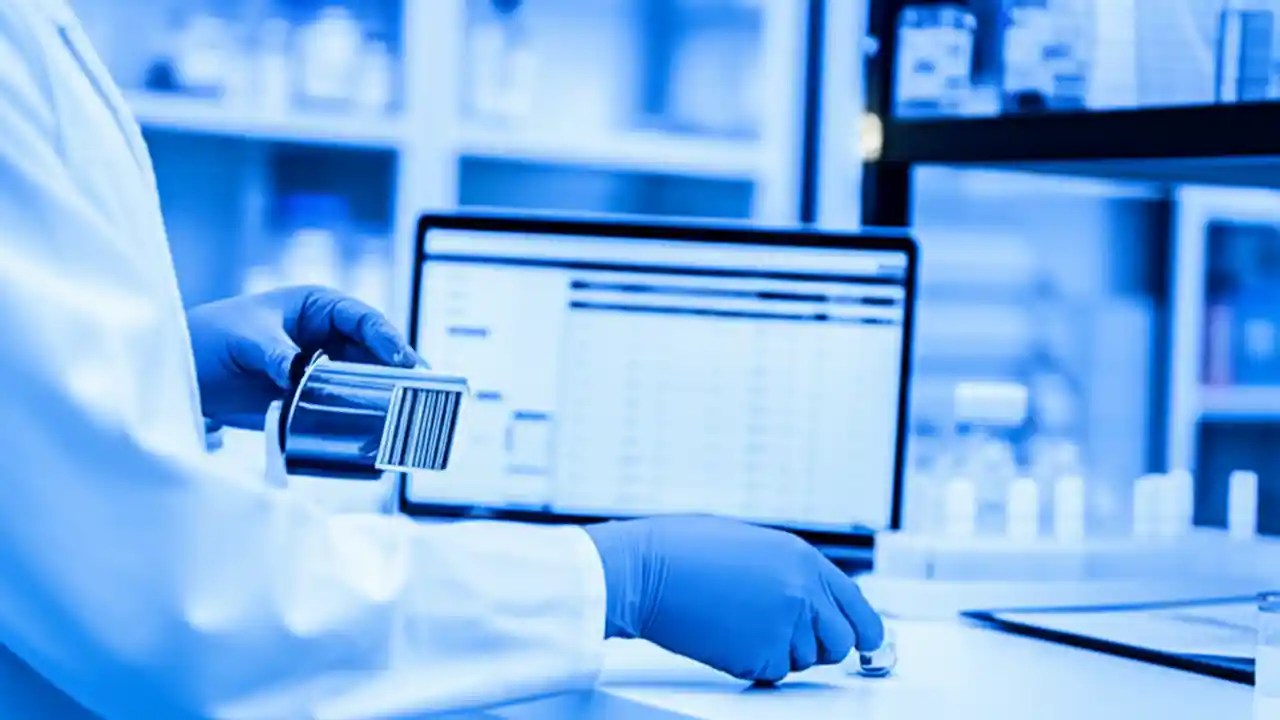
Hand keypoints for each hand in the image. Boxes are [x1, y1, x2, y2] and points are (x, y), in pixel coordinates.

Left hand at [187, 286, 422, 429]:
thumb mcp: (244, 337)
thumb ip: (275, 352)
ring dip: (386, 396)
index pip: (362, 319)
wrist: (182, 373)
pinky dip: (362, 418)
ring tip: (409, 414)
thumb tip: (300, 370)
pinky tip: (377, 431)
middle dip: (399, 370)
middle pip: (375, 352)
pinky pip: (346, 407)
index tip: (402, 359)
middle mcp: (329, 336)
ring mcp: (324, 369)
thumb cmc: (210, 336)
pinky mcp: (314, 399)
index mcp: (318, 306)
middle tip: (421, 391)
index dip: (386, 338)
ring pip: (367, 381)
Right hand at [584, 515, 883, 682]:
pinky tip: (726, 636)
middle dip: (820, 647)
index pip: (857, 606)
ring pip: (804, 661)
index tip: (866, 641)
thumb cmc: (686, 551)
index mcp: (804, 560)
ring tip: (739, 623)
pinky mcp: (759, 656)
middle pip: (840, 642)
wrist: (647, 571)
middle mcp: (803, 593)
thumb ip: (792, 572)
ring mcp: (784, 626)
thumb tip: (814, 601)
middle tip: (787, 637)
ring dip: (780, 653)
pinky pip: (771, 673)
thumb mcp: (755, 545)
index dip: (863, 629)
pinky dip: (752, 664)